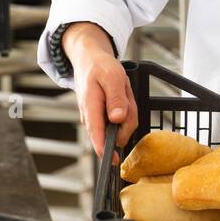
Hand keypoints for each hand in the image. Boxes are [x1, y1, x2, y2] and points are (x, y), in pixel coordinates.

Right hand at [62, 22, 137, 159]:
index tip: (112, 160)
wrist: (91, 60)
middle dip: (127, 121)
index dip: (104, 148)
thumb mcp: (113, 77)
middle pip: (115, 131)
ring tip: (123, 93)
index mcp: (90, 106)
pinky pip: (121, 120)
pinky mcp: (104, 117)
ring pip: (121, 126)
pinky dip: (126, 111)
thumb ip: (116, 99)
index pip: (96, 133)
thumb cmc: (100, 67)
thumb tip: (117, 119)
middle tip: (126, 98)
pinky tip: (122, 98)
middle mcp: (91, 116)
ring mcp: (97, 118)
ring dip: (128, 113)